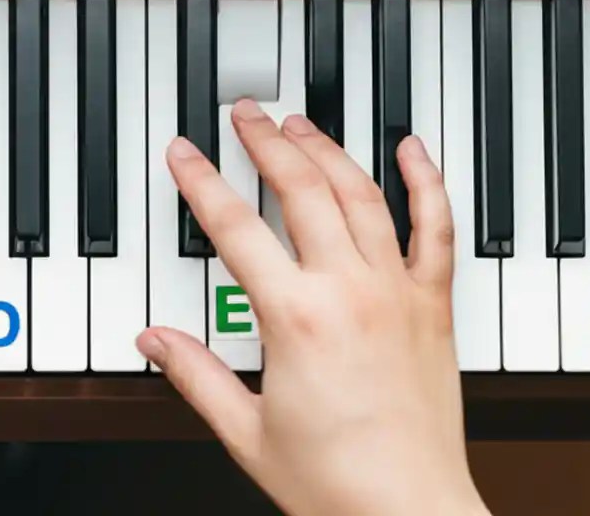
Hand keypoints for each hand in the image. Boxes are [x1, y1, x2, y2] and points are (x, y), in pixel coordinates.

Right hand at [137, 100, 487, 515]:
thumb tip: (153, 339)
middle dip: (265, 142)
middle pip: (301, 189)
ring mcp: (396, 292)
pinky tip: (411, 148)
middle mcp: (348, 291)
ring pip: (361, 194)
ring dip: (327, 149)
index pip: (234, 226)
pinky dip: (427, 181)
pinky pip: (437, 228)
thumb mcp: (244, 432)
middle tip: (244, 114)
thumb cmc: (335, 483)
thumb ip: (194, 374)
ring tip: (299, 122)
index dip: (202, 181)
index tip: (185, 152)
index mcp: (294, 318)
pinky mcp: (433, 306)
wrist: (410, 515)